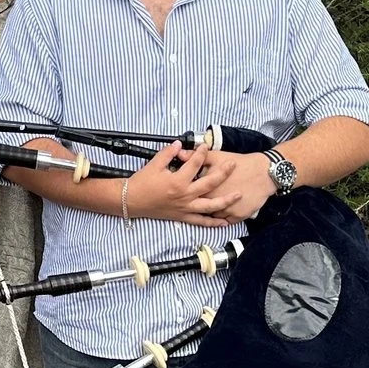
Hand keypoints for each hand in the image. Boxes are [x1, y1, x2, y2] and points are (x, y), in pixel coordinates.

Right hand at [121, 144, 272, 227]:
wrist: (131, 201)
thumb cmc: (141, 183)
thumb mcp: (154, 164)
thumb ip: (168, 153)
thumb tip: (179, 145)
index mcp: (178, 181)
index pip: (195, 164)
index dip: (202, 153)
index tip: (206, 146)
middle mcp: (185, 195)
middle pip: (209, 183)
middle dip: (223, 173)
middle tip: (233, 165)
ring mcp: (185, 207)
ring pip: (210, 206)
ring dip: (226, 201)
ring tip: (238, 195)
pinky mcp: (182, 216)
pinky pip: (200, 221)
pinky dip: (213, 223)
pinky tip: (224, 221)